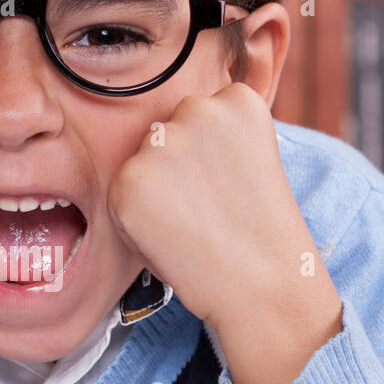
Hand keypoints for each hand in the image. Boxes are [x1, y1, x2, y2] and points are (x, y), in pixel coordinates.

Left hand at [107, 84, 342, 383]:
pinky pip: (121, 194)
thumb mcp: (251, 160)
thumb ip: (216, 136)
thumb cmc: (258, 232)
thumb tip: (166, 132)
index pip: (201, 115)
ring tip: (192, 223)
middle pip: (167, 132)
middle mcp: (197, 108)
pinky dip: (136, 218)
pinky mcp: (129, 179)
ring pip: (142, 161)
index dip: (210, 155)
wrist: (263, 284)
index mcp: (236, 100)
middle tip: (209, 209)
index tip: (229, 184)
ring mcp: (160, 143)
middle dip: (177, 166)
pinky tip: (172, 235)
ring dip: (154, 188)